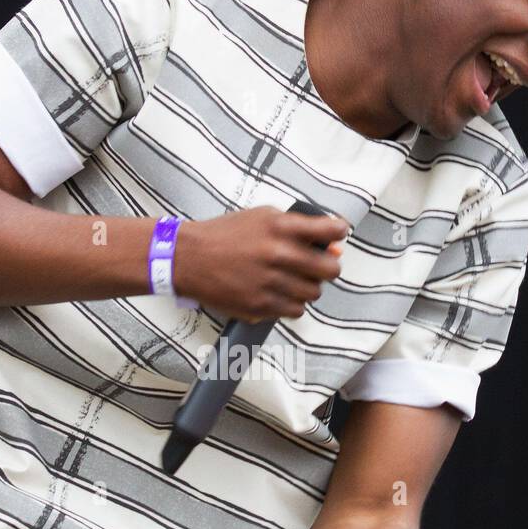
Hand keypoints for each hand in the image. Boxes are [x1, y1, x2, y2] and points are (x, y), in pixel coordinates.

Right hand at [173, 206, 348, 322]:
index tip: (335, 237)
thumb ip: (297, 227)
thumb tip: (332, 245)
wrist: (189, 258)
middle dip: (327, 266)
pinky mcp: (261, 306)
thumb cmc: (226, 235)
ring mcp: (271, 283)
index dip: (338, 233)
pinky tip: (279, 294)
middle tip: (315, 266)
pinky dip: (292, 304)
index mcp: (281, 227)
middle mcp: (279, 255)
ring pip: (314, 293)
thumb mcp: (261, 217)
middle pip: (330, 269)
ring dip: (307, 287)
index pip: (331, 231)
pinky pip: (296, 311)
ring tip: (291, 280)